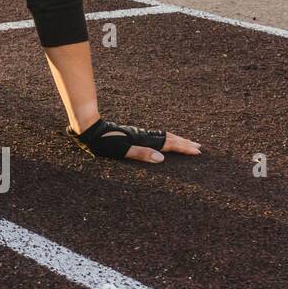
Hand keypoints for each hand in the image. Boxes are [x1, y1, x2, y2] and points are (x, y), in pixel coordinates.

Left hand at [67, 117, 202, 162]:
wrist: (89, 128)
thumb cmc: (102, 142)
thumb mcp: (121, 151)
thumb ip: (141, 154)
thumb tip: (162, 159)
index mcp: (142, 140)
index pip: (167, 144)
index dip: (183, 148)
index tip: (197, 152)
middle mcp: (142, 135)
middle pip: (168, 138)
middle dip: (183, 143)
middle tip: (199, 147)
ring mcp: (138, 134)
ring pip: (161, 136)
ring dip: (175, 140)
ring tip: (186, 143)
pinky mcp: (132, 135)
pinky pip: (154, 136)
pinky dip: (164, 139)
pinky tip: (162, 141)